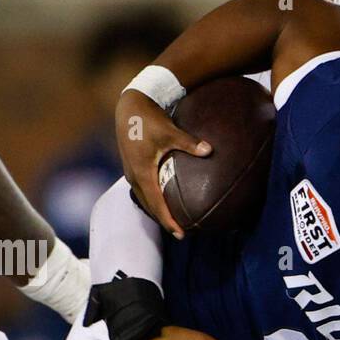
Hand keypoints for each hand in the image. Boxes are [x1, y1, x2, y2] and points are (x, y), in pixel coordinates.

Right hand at [115, 88, 210, 239]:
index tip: (180, 234)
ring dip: (157, 210)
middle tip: (180, 233)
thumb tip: (209, 150)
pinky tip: (164, 201)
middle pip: (149, 206)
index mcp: (142, 172)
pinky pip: (142, 189)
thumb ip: (189, 143)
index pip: (156, 203)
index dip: (168, 220)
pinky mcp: (132, 166)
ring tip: (172, 221)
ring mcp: (130, 171)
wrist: (130, 106)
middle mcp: (133, 175)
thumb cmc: (150, 118)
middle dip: (163, 220)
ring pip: (144, 198)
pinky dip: (153, 199)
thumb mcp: (170, 132)